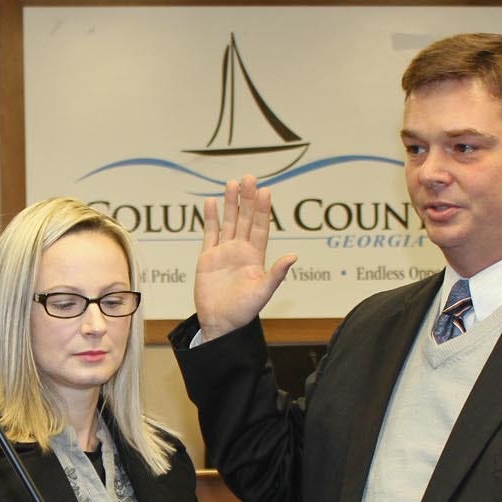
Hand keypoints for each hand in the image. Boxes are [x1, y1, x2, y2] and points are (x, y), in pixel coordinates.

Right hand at [194, 177, 296, 341]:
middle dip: (247, 199)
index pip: (260, 227)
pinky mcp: (208, 258)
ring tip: (232, 183)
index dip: (262, 209)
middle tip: (249, 178)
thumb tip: (293, 256)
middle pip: (245, 219)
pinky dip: (211, 218)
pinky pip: (210, 234)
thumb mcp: (263, 293)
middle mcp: (240, 251)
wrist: (220, 323)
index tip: (265, 191)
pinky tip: (212, 202)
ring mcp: (224, 253)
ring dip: (231, 204)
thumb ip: (276, 274)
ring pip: (228, 222)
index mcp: (255, 257)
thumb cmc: (243, 312)